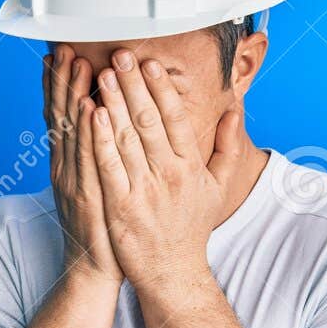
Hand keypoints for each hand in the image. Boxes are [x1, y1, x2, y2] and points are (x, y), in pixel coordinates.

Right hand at [44, 46, 122, 285]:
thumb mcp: (91, 185)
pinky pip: (90, 159)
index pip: (59, 116)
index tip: (56, 54)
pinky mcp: (89, 197)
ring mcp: (74, 182)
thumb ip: (91, 154)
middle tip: (63, 47)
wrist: (94, 270)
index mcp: (67, 164)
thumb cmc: (101, 227)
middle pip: (61, 117)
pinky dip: (89, 133)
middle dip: (62, 80)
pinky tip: (91, 109)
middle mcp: (65, 169)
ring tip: (76, 63)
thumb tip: (96, 122)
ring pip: (72, 131)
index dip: (56, 85)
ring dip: (73, 94)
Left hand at [89, 50, 239, 294]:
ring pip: (127, 139)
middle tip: (121, 55)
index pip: (176, 119)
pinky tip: (90, 115)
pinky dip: (100, 140)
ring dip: (114, 103)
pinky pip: (109, 167)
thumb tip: (236, 110)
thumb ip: (228, 146)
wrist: (172, 272)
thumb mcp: (218, 187)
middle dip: (134, 85)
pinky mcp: (121, 207)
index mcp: (190, 167)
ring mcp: (144, 191)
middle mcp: (169, 176)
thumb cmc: (191, 227)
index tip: (151, 64)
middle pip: (150, 121)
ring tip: (103, 75)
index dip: (162, 89)